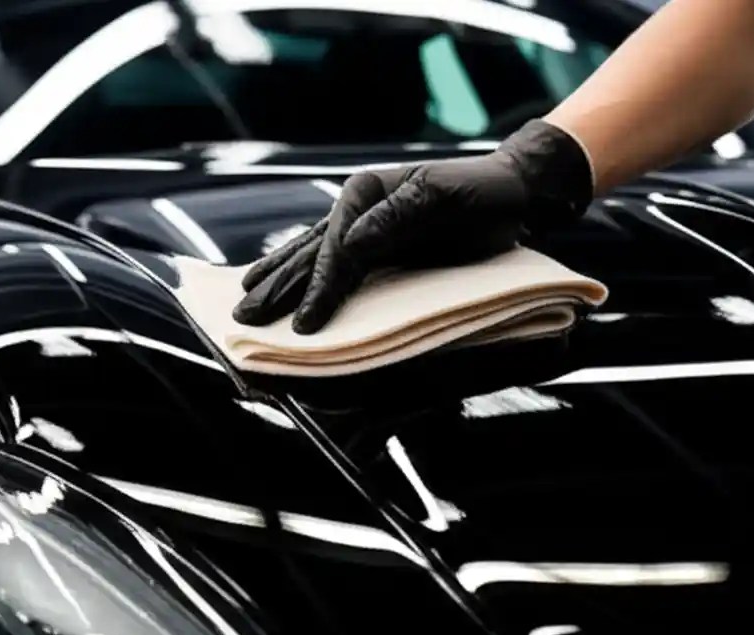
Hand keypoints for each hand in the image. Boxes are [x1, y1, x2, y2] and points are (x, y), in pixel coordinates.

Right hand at [232, 120, 593, 333]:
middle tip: (245, 317)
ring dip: (278, 282)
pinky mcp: (374, 247)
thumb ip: (396, 218)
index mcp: (364, 193)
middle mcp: (355, 210)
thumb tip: (350, 246)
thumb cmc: (480, 192)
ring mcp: (361, 229)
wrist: (508, 190)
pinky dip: (304, 278)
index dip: (317, 288)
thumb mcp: (442, 196)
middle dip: (278, 287)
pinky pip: (330, 266)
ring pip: (309, 259)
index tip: (305, 324)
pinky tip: (280, 285)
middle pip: (309, 255)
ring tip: (245, 300)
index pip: (334, 250)